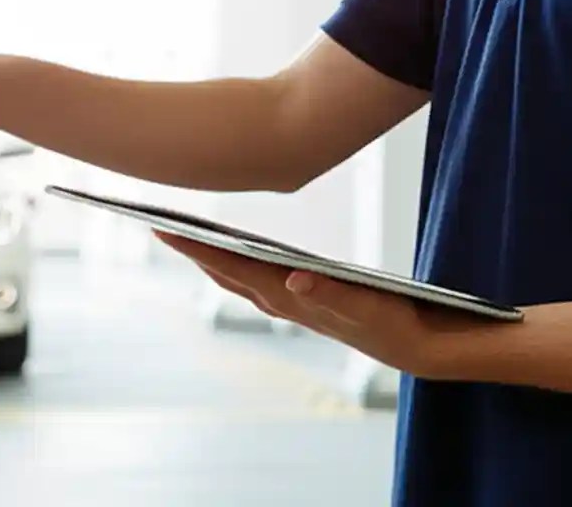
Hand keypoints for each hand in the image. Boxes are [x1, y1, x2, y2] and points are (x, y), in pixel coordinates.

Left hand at [156, 232, 490, 380]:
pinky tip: (231, 255)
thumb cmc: (391, 320)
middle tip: (156, 223)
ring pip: (235, 277)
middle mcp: (279, 301)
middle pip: (223, 270)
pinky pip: (253, 281)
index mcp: (286, 297)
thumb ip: (330, 293)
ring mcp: (287, 304)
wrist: (415, 347)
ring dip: (208, 257)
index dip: (195, 246)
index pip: (230, 265)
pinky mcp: (300, 303)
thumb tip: (294, 281)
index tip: (161, 227)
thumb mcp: (364, 304)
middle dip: (190, 248)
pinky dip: (234, 265)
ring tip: (183, 235)